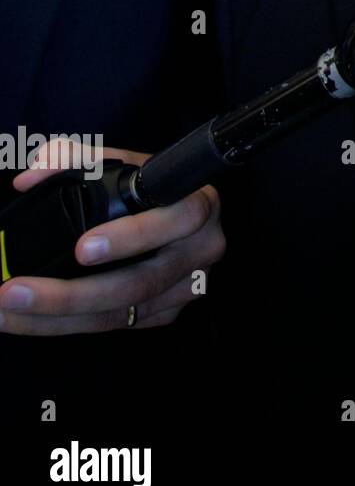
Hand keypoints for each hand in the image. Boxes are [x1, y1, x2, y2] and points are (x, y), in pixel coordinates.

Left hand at [0, 142, 223, 334]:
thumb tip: (31, 176)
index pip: (178, 219)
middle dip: (72, 293)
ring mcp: (187, 286)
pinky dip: (65, 325)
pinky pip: (115, 325)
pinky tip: (28, 319)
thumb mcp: (126, 164)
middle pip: (141, 282)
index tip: (82, 247)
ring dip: (56, 315)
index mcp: (201, 205)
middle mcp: (203, 250)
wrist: (187, 219)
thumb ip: (78, 160)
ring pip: (122, 311)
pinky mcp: (167, 312)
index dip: (132, 236)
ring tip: (6, 308)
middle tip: (15, 290)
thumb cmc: (154, 189)